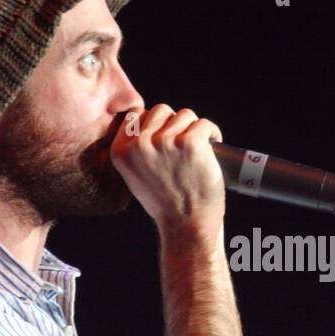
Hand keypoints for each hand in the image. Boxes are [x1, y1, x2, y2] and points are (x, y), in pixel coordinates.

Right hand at [109, 104, 224, 232]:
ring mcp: (165, 141)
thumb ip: (136, 149)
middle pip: (162, 110)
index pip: (137, 114)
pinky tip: (213, 146)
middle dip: (175, 124)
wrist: (187, 225)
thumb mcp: (136, 176)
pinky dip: (212, 133)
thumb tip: (147, 120)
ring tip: (198, 150)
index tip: (166, 137)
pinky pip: (204, 124)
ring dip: (194, 129)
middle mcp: (140, 144)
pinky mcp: (190, 142)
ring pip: (185, 115)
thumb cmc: (166, 203)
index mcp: (121, 151)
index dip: (154, 123)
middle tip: (185, 146)